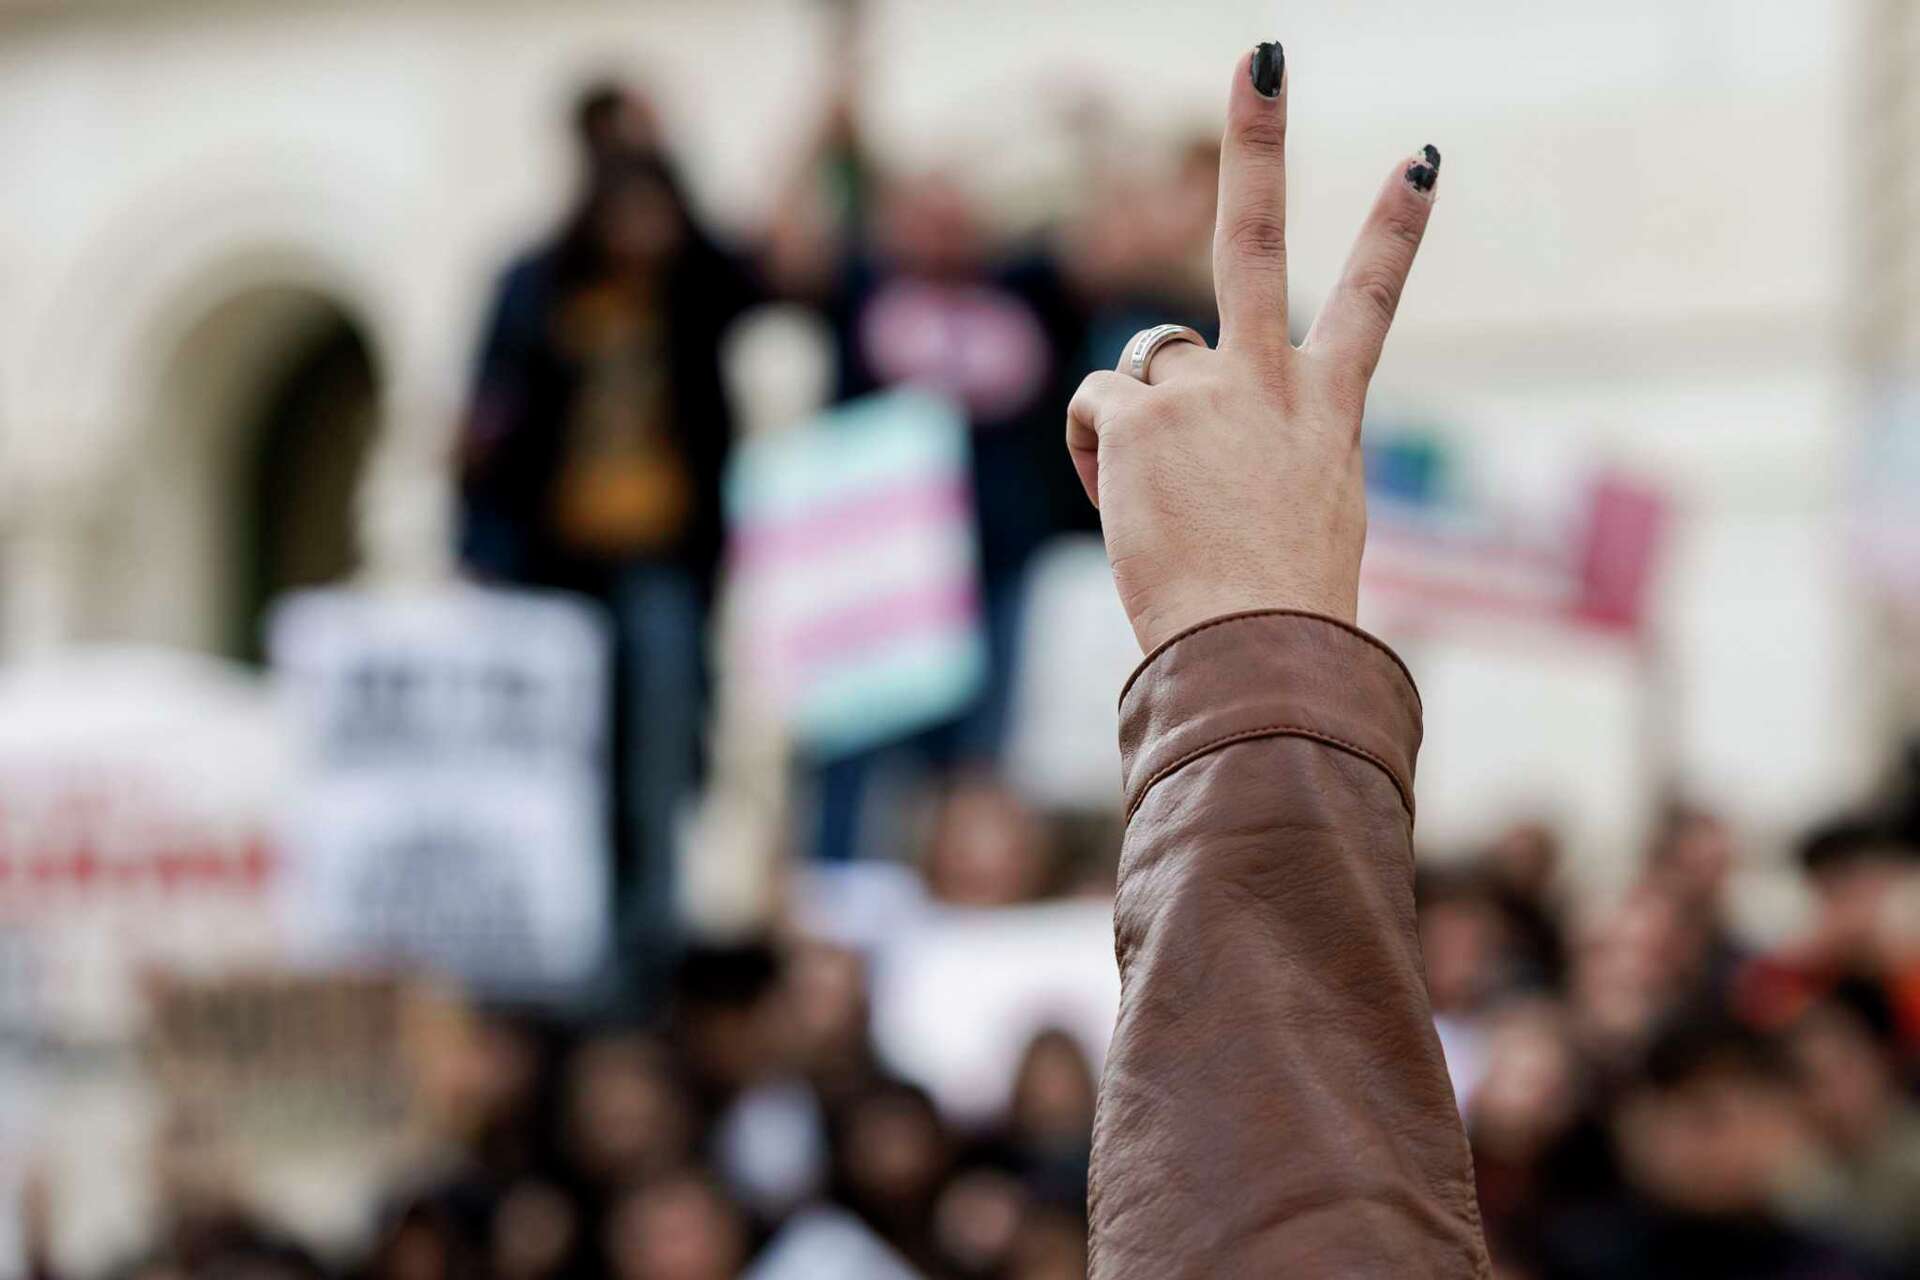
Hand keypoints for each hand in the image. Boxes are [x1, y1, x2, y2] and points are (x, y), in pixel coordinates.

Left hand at [1067, 43, 1439, 652]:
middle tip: (1266, 55)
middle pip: (1256, 239)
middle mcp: (1272, 382)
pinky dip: (1095, 452)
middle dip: (1261, 140)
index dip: (1394, 231)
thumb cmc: (1281, 613)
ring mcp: (1208, 389)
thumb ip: (1264, 452)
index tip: (1422, 159)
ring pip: (1146, 365)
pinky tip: (1127, 502)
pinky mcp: (1141, 413)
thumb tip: (1193, 423)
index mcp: (1328, 413)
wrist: (1255, 651)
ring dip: (1138, 425)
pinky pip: (1096, 406)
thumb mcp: (1304, 519)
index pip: (1368, 304)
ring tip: (1168, 502)